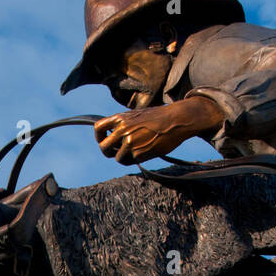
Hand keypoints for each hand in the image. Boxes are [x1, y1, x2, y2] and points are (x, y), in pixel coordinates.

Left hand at [94, 96, 223, 164]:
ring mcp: (129, 143)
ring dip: (125, 157)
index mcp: (120, 118)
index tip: (103, 141)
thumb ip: (124, 124)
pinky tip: (146, 151)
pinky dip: (136, 159)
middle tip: (115, 153)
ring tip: (137, 151)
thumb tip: (114, 137)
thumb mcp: (137, 115)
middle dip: (108, 152)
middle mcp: (121, 130)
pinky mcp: (138, 154)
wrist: (176, 120)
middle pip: (103, 147)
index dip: (99, 137)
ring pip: (117, 158)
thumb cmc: (159, 117)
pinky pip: (131, 161)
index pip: (98, 128)